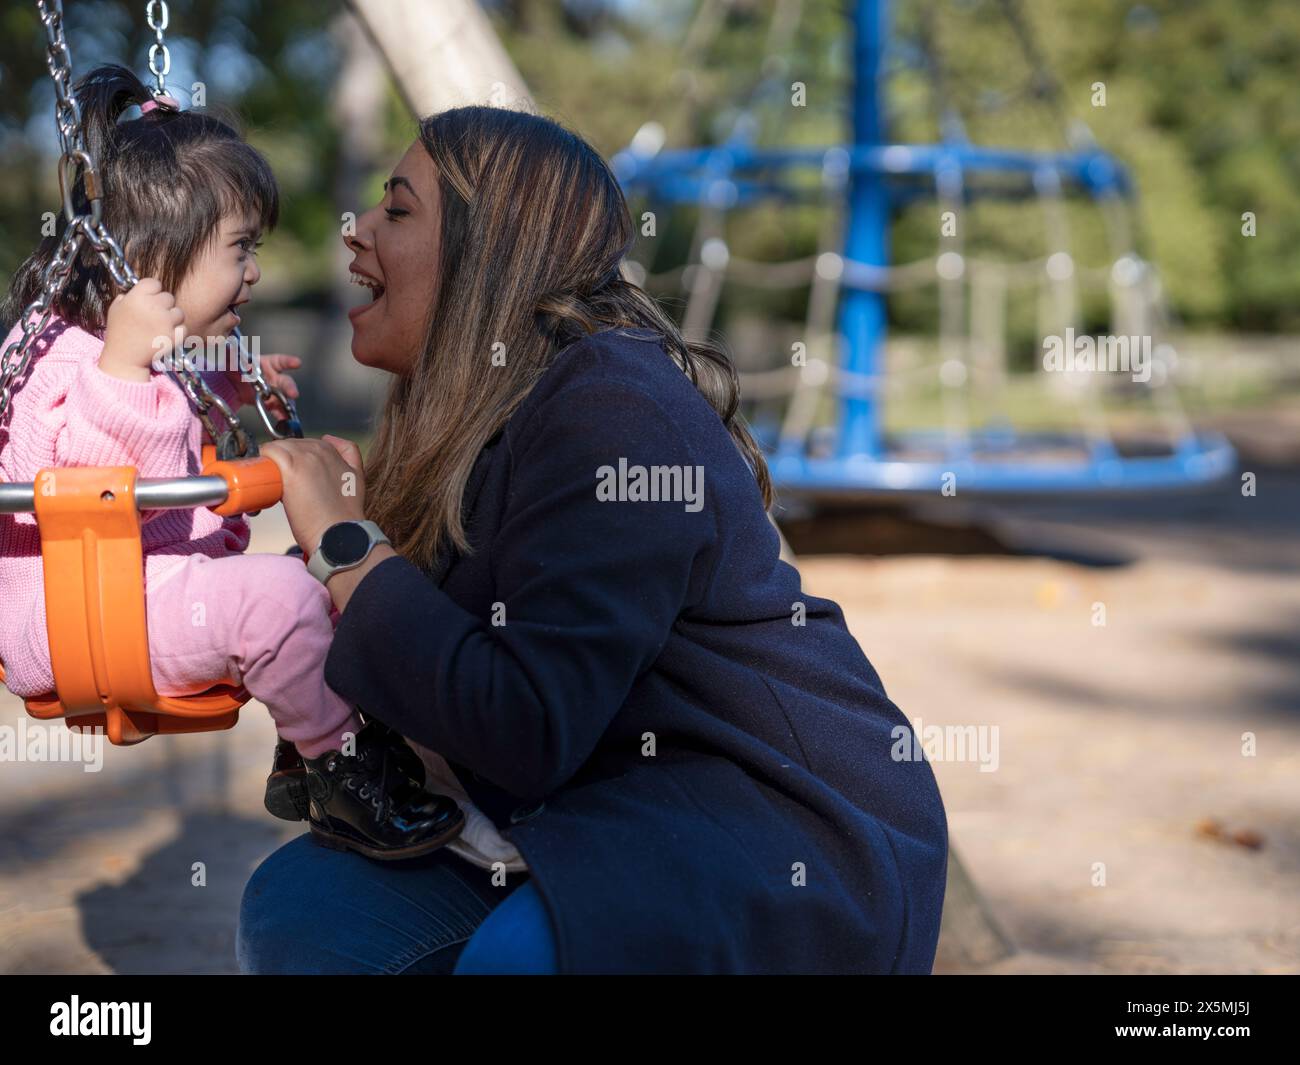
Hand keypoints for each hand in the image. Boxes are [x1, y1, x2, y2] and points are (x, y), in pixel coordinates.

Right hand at [100, 278, 185, 381]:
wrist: (124, 358)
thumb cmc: (118, 332)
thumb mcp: (116, 308)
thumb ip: (128, 295)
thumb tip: (139, 288)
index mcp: (136, 297)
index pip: (154, 283)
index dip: (152, 291)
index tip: (149, 299)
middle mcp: (152, 307)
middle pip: (168, 297)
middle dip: (163, 305)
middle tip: (154, 316)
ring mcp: (165, 322)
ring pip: (178, 312)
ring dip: (172, 318)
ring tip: (160, 327)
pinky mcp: (173, 336)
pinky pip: (184, 327)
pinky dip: (178, 332)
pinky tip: (167, 335)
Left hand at [231, 353, 301, 417]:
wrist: (229, 383)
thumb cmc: (235, 367)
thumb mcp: (232, 360)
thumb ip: (231, 355)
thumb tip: (228, 347)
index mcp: (267, 364)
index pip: (280, 361)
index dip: (289, 362)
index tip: (297, 363)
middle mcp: (274, 377)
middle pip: (285, 382)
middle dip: (290, 388)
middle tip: (294, 393)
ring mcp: (274, 391)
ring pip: (285, 397)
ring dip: (288, 404)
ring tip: (288, 412)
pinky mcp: (270, 403)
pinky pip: (278, 409)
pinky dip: (281, 415)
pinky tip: (283, 421)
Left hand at [260, 434, 366, 554]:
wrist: (339, 534)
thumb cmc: (343, 515)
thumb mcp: (356, 477)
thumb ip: (349, 454)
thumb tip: (330, 438)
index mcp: (331, 450)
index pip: (300, 445)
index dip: (291, 460)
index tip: (287, 477)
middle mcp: (318, 449)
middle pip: (287, 446)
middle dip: (280, 461)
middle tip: (278, 484)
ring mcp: (304, 457)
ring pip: (276, 448)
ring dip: (269, 462)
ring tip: (269, 484)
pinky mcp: (290, 469)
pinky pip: (269, 452)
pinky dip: (262, 461)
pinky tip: (261, 477)